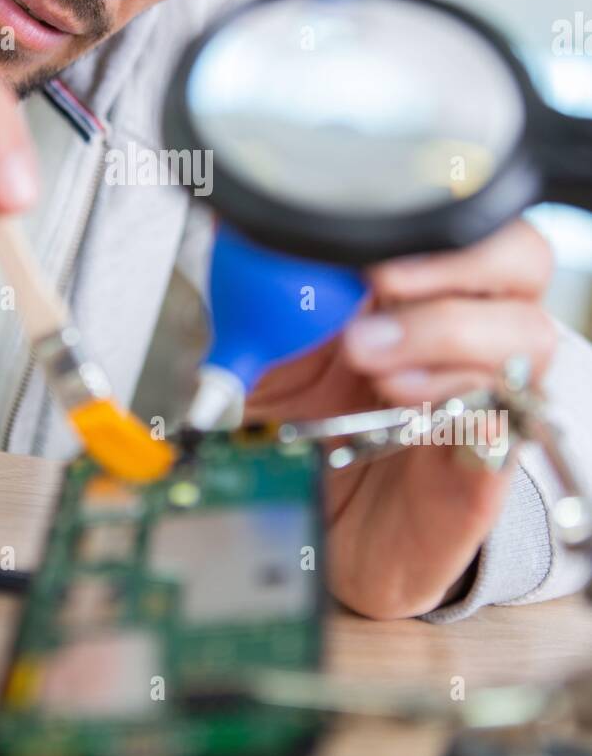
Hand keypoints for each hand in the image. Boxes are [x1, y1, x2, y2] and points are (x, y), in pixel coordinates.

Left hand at [244, 221, 556, 618]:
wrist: (315, 537)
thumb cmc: (306, 439)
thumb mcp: (266, 359)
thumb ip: (257, 298)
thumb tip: (228, 227)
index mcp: (418, 293)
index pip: (469, 224)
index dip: (436, 218)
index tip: (371, 238)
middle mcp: (465, 335)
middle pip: (522, 262)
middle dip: (458, 264)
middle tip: (381, 287)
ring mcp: (485, 397)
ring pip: (528, 337)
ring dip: (447, 333)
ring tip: (372, 358)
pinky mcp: (485, 467)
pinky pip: (508, 421)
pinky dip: (458, 405)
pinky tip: (401, 406)